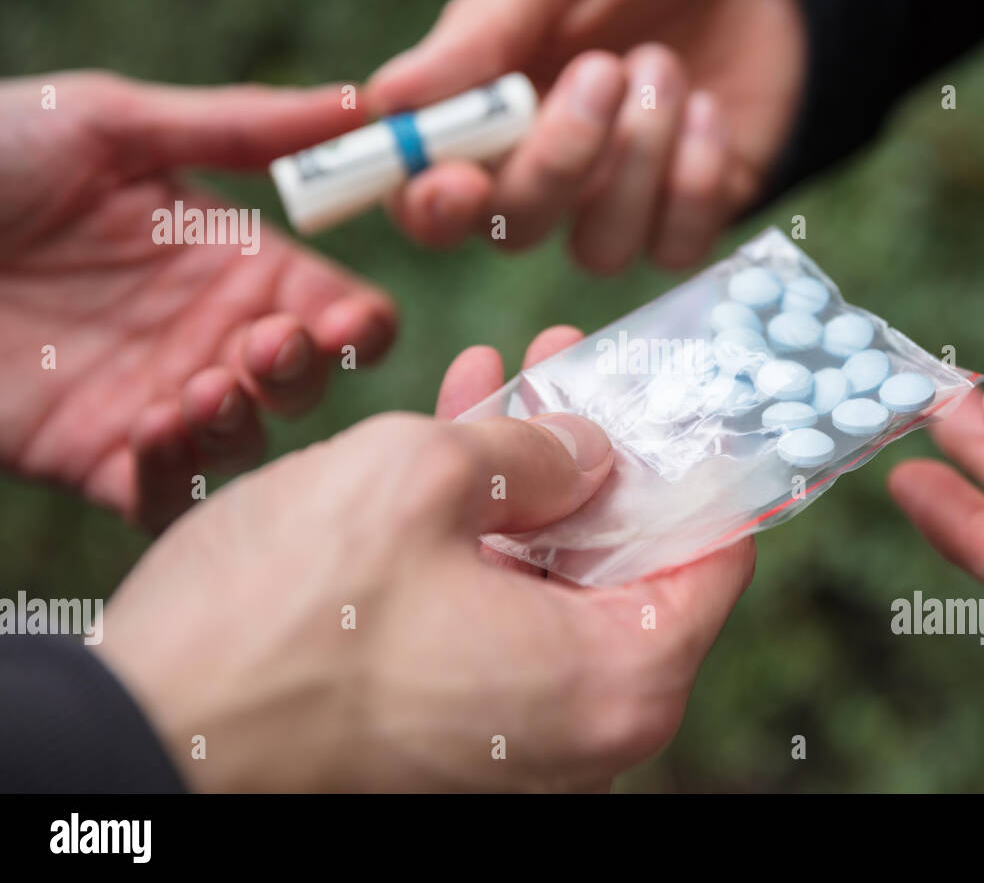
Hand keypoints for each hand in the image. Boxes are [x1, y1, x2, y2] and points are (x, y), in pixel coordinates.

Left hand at [0, 73, 396, 529]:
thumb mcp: (112, 124)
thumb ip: (242, 126)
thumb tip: (364, 105)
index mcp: (233, 261)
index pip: (336, 310)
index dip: (357, 326)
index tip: (345, 323)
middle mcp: (208, 336)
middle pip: (306, 384)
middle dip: (302, 373)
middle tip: (262, 346)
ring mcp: (156, 399)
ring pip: (247, 445)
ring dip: (242, 424)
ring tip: (197, 390)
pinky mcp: (96, 456)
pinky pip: (166, 495)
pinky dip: (177, 477)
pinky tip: (149, 429)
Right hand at [100, 326, 754, 790]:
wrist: (147, 737)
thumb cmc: (282, 618)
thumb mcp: (420, 477)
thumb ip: (534, 451)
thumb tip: (587, 450)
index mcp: (616, 678)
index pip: (714, 556)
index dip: (694, 461)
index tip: (676, 398)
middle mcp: (583, 727)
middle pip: (631, 561)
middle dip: (596, 450)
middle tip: (573, 367)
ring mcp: (515, 735)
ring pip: (555, 579)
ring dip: (530, 476)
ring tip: (510, 380)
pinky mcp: (451, 726)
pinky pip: (496, 613)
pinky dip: (483, 530)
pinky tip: (455, 439)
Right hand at [365, 0, 804, 270]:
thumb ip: (480, 32)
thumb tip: (390, 99)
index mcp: (484, 107)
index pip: (426, 195)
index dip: (430, 206)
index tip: (459, 180)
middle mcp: (543, 165)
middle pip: (514, 229)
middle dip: (560, 161)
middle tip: (604, 69)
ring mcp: (618, 196)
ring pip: (599, 250)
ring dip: (638, 158)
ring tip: (662, 64)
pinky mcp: (689, 210)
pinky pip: (675, 247)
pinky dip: (695, 181)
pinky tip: (708, 107)